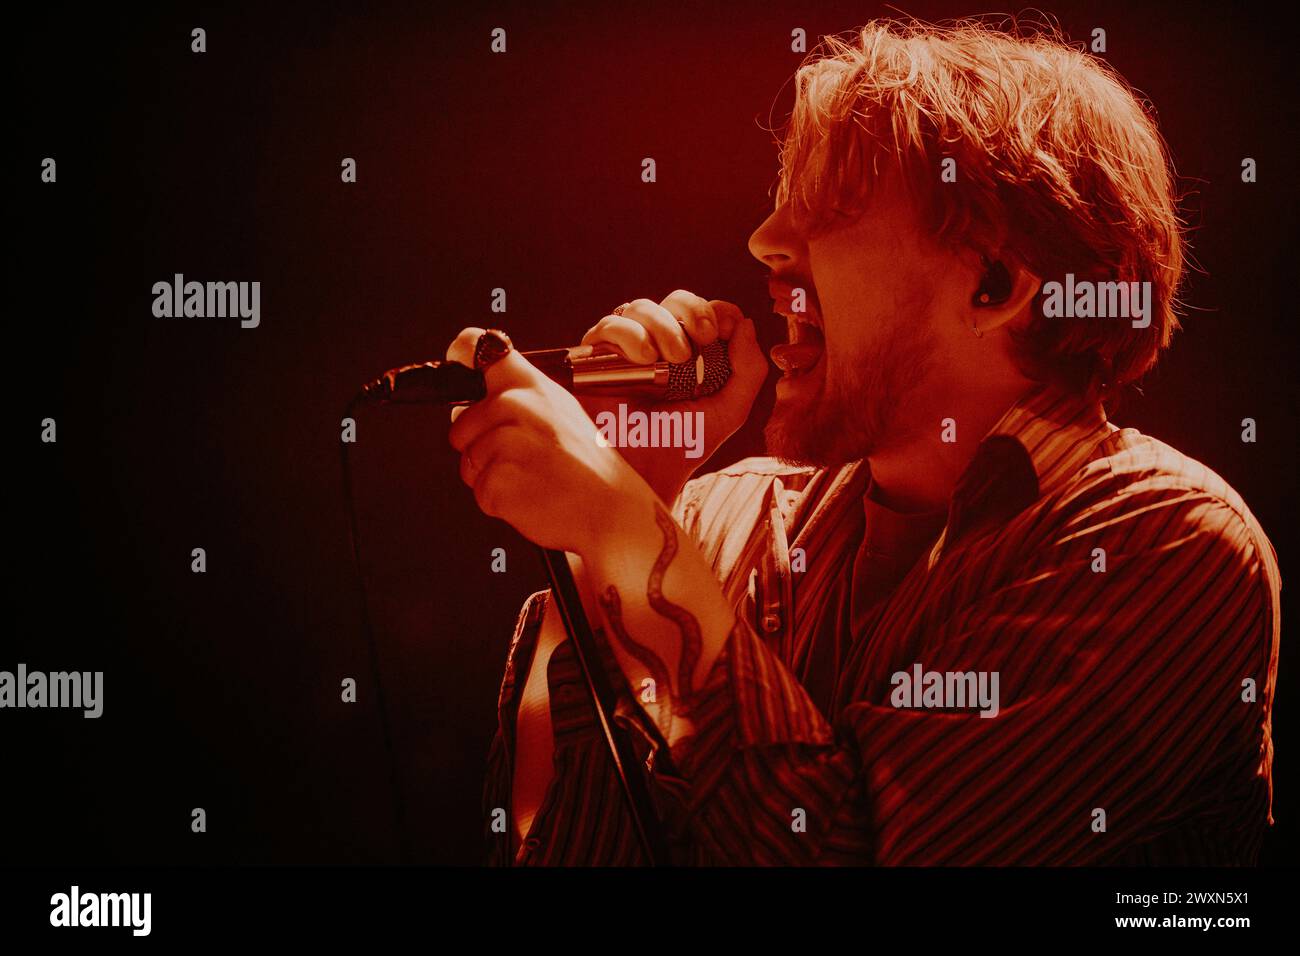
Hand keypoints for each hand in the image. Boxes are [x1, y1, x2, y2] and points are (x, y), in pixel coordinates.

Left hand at [446, 328, 656, 554]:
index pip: (478, 349)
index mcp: (530, 384)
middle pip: (460, 428)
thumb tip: (462, 407)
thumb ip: (515, 398)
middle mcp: (514, 406)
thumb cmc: (587, 466)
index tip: (458, 360)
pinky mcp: (497, 482)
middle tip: (525, 459)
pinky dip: (500, 502)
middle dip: (481, 449)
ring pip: (468, 464)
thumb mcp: (560, 411)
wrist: (612, 509)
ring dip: (492, 477)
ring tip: (532, 478)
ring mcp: (504, 444)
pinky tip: (531, 496)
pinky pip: (480, 493)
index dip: (461, 355)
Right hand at [577, 291, 767, 502]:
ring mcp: (626, 349)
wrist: (643, 470)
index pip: (706, 312)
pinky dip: (630, 334)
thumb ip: (748, 370)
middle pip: (676, 300)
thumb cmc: (682, 445)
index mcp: (692, 354)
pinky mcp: (595, 355)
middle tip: (704, 338)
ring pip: (643, 306)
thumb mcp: (729, 410)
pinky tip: (643, 360)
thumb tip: (744, 323)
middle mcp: (659, 345)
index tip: (724, 331)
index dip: (717, 311)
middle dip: (694, 311)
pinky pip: (610, 324)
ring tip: (669, 359)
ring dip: (664, 325)